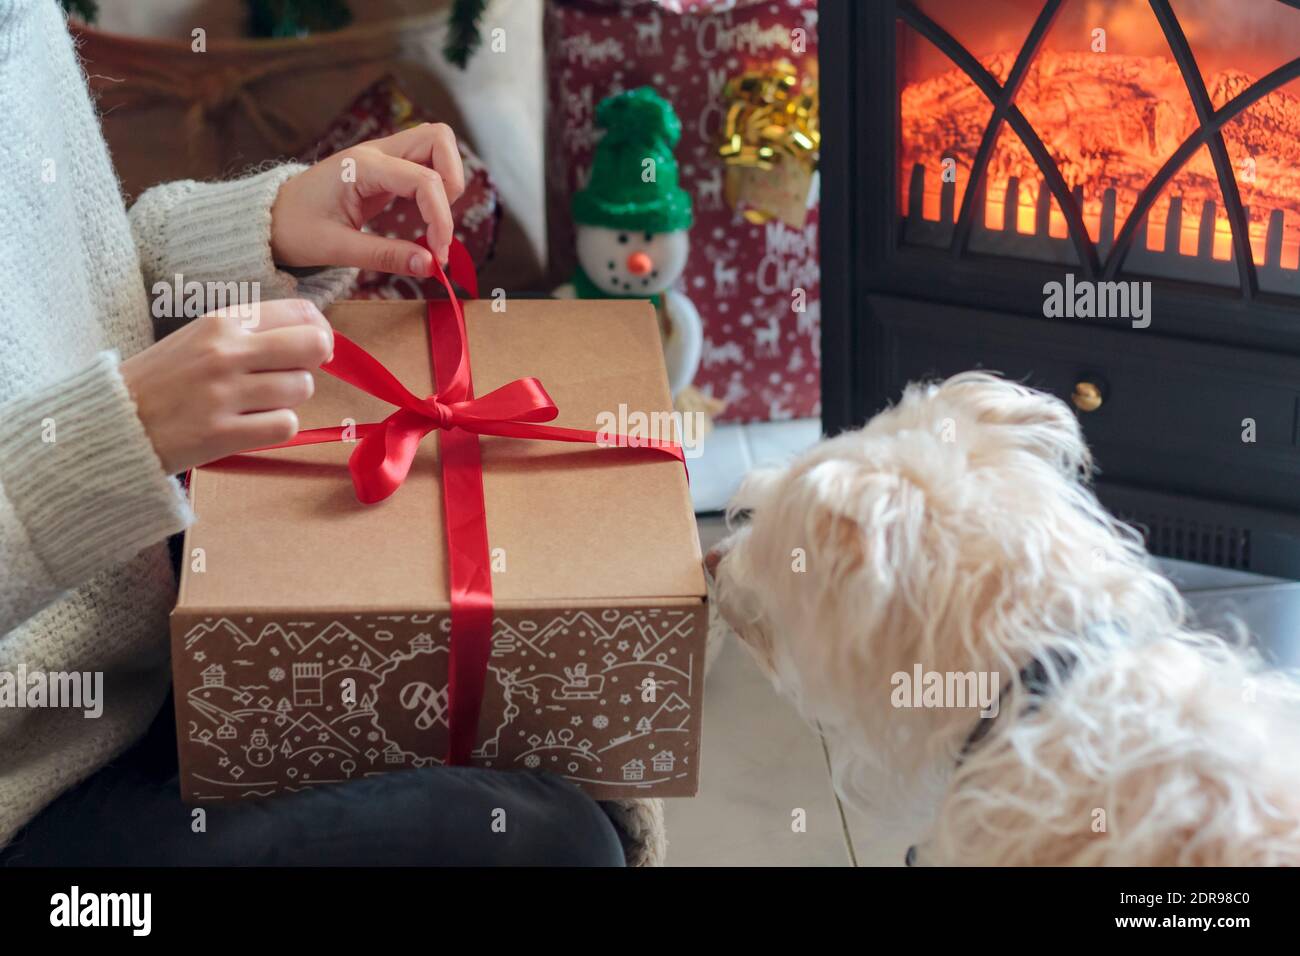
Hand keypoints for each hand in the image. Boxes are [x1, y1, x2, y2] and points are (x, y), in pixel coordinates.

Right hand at [121, 300, 332, 473]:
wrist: (113, 420)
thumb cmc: (165, 378)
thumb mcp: (201, 336)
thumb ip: (254, 332)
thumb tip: (319, 339)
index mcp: (221, 321)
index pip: (301, 312)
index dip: (318, 330)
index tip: (309, 347)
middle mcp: (225, 352)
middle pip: (313, 346)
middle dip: (314, 362)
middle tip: (291, 374)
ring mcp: (224, 394)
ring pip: (302, 388)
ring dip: (289, 398)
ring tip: (258, 402)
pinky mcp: (223, 434)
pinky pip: (285, 425)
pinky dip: (277, 427)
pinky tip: (251, 424)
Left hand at [270, 123, 465, 276]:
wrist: (269, 217)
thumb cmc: (295, 229)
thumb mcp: (336, 249)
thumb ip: (386, 256)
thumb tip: (430, 266)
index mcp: (362, 167)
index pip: (425, 180)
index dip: (441, 219)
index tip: (438, 256)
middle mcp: (376, 152)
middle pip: (439, 139)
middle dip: (454, 182)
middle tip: (441, 225)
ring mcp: (382, 156)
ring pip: (436, 145)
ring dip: (449, 180)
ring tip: (435, 222)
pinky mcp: (386, 169)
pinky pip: (425, 163)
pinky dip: (437, 188)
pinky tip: (426, 220)